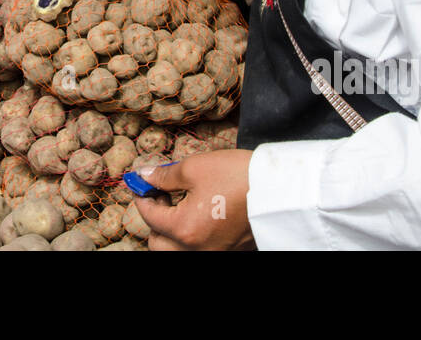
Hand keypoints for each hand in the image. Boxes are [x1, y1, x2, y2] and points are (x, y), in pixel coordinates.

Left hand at [133, 149, 254, 250]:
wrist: (279, 189)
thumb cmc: (237, 176)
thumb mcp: (194, 168)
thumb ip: (165, 175)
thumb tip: (145, 176)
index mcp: (184, 229)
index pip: (149, 215)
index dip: (142, 195)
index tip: (141, 183)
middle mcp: (196, 249)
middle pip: (158, 242)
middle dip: (155, 219)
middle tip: (163, 195)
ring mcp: (214, 252)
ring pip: (176, 250)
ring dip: (171, 231)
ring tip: (181, 204)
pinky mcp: (228, 250)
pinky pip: (198, 249)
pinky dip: (191, 236)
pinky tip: (199, 212)